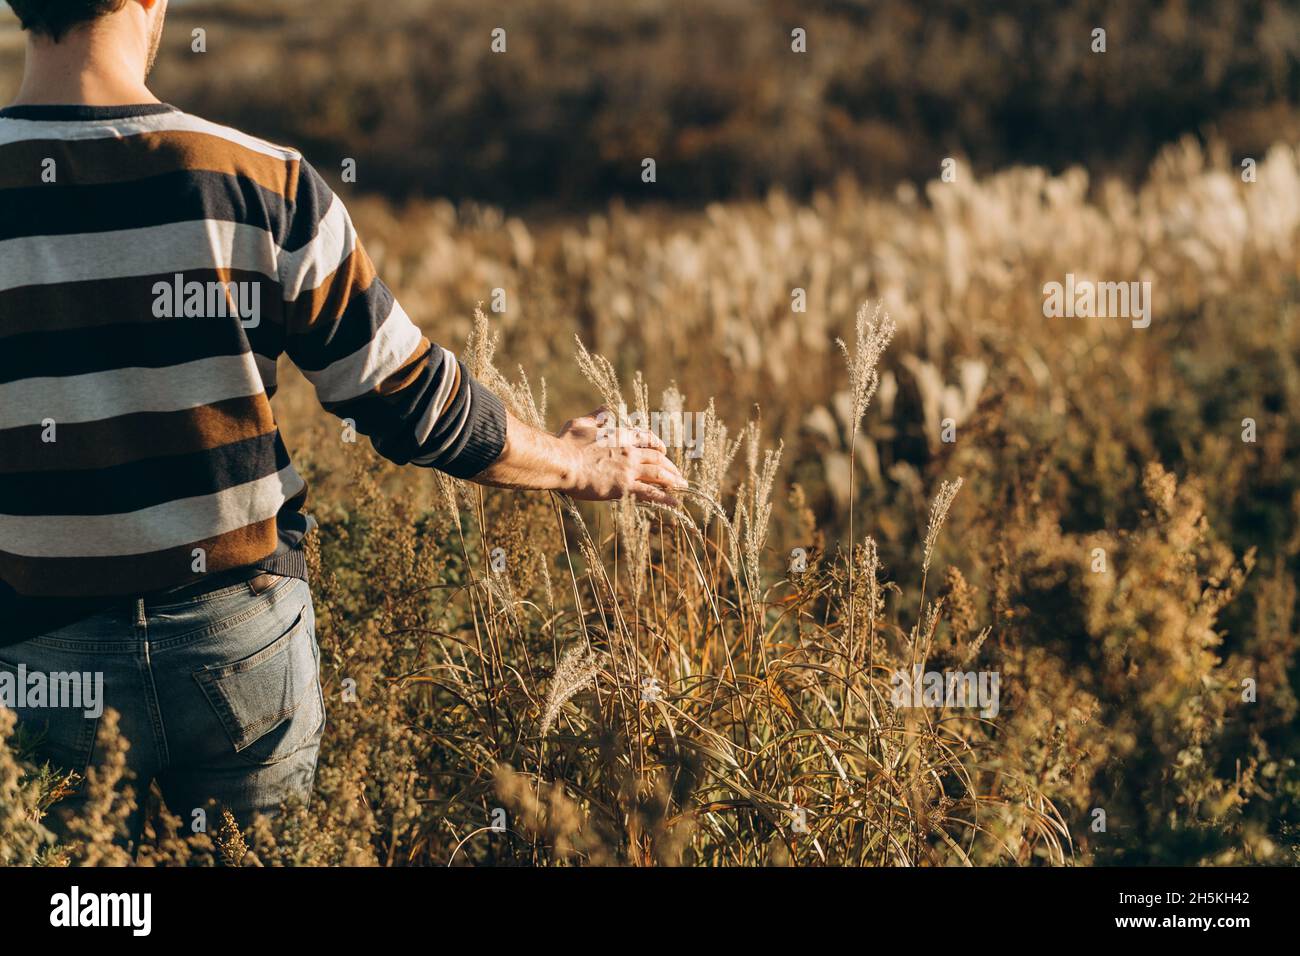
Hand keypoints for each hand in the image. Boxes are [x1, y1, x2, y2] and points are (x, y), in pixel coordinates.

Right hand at [555, 408, 687, 504]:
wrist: (563, 462)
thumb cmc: (567, 444)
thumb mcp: (581, 423)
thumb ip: (596, 416)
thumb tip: (605, 408)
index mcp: (620, 435)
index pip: (647, 438)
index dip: (658, 444)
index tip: (664, 450)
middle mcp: (629, 451)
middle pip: (657, 458)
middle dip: (670, 465)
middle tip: (677, 473)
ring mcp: (629, 469)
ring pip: (659, 474)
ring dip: (673, 480)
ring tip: (682, 486)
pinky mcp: (625, 487)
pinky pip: (651, 493)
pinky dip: (665, 498)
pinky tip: (675, 503)